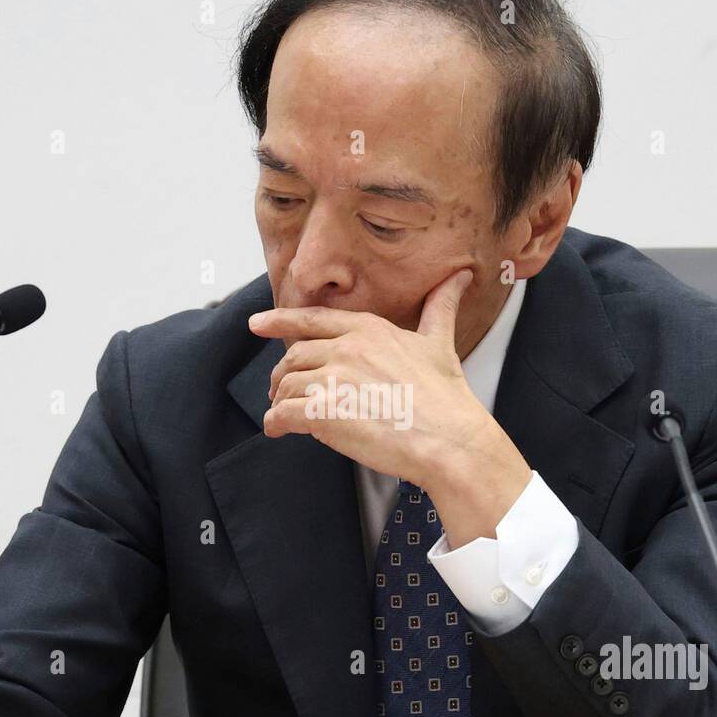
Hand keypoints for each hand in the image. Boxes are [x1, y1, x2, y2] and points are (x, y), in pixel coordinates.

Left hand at [250, 268, 531, 545]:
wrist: (450, 440)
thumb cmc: (447, 397)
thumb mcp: (440, 343)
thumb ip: (441, 307)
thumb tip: (460, 276)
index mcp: (369, 329)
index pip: (313, 320)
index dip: (280, 321)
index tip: (257, 324)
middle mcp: (346, 349)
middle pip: (294, 356)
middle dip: (281, 374)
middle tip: (279, 390)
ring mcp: (334, 380)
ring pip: (287, 385)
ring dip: (280, 401)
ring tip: (283, 415)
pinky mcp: (325, 414)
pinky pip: (284, 414)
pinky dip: (276, 423)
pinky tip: (278, 430)